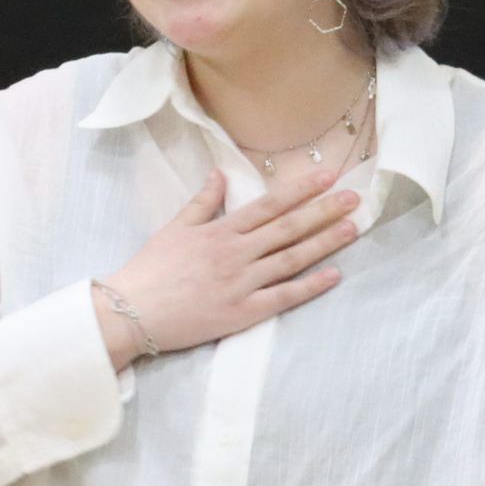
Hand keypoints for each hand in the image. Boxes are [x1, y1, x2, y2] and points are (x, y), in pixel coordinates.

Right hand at [91, 169, 360, 366]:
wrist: (130, 313)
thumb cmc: (150, 269)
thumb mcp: (175, 227)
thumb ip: (202, 201)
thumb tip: (219, 172)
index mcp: (221, 231)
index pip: (269, 205)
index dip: (301, 189)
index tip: (328, 175)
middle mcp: (236, 253)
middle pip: (288, 227)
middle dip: (324, 210)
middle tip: (355, 197)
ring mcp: (242, 283)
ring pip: (291, 258)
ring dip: (325, 242)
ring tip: (353, 228)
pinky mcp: (243, 312)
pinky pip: (283, 297)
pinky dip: (310, 286)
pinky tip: (334, 275)